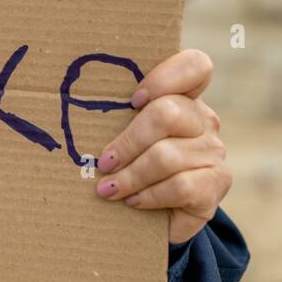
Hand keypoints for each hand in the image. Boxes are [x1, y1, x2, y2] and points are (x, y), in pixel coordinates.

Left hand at [96, 49, 231, 243]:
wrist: (154, 216)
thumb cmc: (128, 167)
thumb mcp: (120, 137)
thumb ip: (111, 118)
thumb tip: (64, 104)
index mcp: (182, 98)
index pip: (194, 66)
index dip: (165, 77)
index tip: (133, 99)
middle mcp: (203, 120)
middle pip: (167, 113)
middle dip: (127, 142)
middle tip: (103, 162)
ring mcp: (213, 151)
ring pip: (167, 156)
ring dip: (130, 177)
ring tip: (107, 189)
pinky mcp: (217, 183)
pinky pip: (180, 186)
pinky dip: (149, 196)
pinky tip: (133, 201)